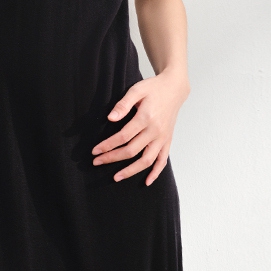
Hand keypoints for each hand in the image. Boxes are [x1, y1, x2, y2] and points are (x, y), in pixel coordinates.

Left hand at [91, 68, 189, 184]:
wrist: (174, 88)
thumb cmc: (153, 88)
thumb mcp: (136, 90)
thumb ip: (123, 104)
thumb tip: (110, 118)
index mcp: (146, 117)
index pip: (123, 137)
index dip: (107, 145)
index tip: (95, 150)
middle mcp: (155, 130)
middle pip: (131, 150)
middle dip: (112, 158)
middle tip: (97, 162)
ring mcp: (163, 137)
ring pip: (147, 160)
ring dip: (131, 171)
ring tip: (116, 177)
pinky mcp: (168, 141)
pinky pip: (163, 160)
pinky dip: (156, 173)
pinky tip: (146, 181)